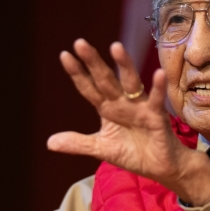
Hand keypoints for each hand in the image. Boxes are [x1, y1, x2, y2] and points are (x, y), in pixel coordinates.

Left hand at [47, 40, 209, 204]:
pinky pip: (156, 99)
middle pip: (105, 79)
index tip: (64, 55)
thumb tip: (49, 143)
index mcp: (107, 108)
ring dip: (124, 65)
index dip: (77, 74)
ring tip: (115, 47)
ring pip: (130, 82)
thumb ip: (78, 144)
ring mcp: (140, 107)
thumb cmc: (134, 153)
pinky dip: (158, 87)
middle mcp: (122, 103)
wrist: (160, 167)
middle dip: (93, 63)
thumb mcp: (102, 149)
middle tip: (80, 43)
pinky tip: (159, 74)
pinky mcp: (156, 116)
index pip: (89, 88)